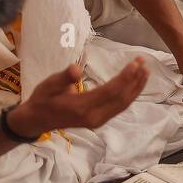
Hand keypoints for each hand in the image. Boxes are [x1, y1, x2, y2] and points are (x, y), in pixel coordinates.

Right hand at [15, 59, 149, 136]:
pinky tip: (135, 84)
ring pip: (123, 104)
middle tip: (144, 61)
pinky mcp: (99, 120)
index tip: (136, 62)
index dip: (126, 77)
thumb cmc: (43, 99)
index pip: (111, 91)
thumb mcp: (48, 85)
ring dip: (136, 87)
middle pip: (122, 98)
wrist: (37, 121)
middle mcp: (94, 117)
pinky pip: (119, 107)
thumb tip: (76, 70)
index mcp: (82, 108)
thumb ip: (63, 78)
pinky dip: (130, 94)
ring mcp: (98, 121)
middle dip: (135, 80)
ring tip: (145, 71)